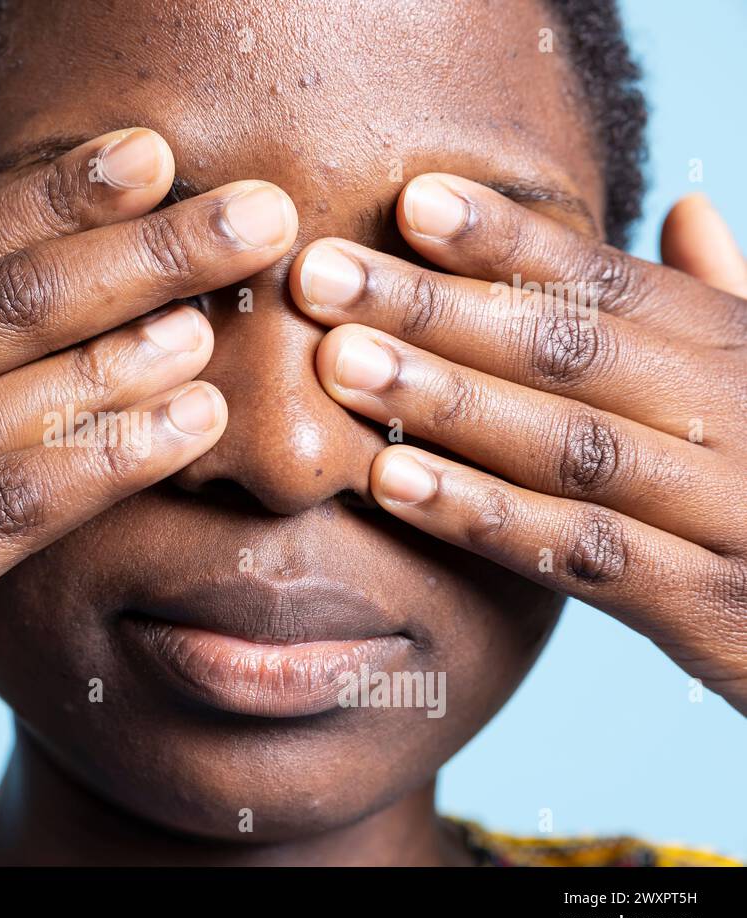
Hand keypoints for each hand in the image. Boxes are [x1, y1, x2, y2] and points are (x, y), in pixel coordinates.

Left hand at [291, 175, 746, 713]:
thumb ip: (723, 304)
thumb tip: (683, 207)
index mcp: (743, 355)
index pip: (611, 283)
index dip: (510, 239)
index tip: (410, 200)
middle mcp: (742, 418)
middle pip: (570, 349)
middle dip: (436, 307)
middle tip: (321, 274)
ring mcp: (733, 513)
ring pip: (570, 444)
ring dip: (446, 400)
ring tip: (339, 365)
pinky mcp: (712, 609)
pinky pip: (582, 552)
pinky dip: (485, 514)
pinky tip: (390, 480)